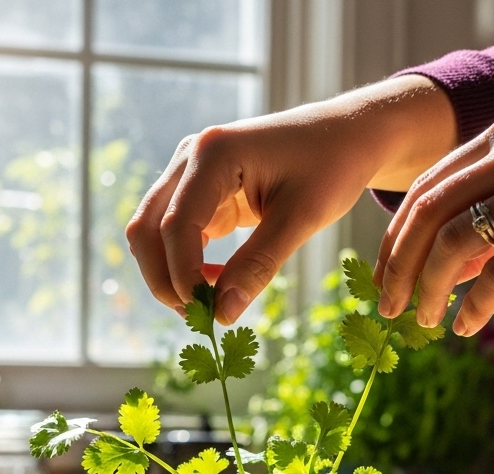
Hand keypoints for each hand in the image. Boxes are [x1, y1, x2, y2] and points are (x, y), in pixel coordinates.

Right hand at [125, 76, 454, 324]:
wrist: (346, 135)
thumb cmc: (332, 167)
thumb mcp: (302, 219)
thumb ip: (259, 265)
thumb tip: (223, 315)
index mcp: (214, 153)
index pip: (176, 224)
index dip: (183, 274)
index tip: (206, 312)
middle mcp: (190, 157)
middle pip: (147, 229)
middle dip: (165, 279)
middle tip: (200, 317)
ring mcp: (189, 173)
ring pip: (150, 234)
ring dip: (169, 275)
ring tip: (208, 304)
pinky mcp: (198, 191)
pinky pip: (173, 235)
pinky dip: (185, 265)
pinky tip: (215, 283)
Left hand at [375, 115, 493, 335]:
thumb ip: (491, 225)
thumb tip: (439, 272)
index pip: (426, 191)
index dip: (394, 241)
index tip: (380, 279)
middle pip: (428, 215)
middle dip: (397, 268)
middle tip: (386, 309)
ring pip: (455, 244)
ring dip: (428, 290)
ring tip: (423, 321)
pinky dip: (473, 307)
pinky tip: (465, 326)